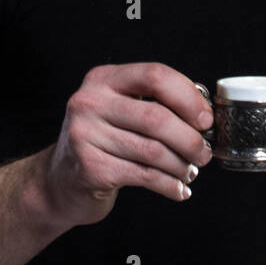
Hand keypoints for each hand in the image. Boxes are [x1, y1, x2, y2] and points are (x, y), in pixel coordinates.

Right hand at [39, 62, 214, 226]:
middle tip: (204, 154)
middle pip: (156, 117)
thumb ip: (155, 103)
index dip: (188, 97)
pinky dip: (169, 185)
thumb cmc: (103, 142)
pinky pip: (143, 175)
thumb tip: (205, 114)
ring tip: (190, 172)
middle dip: (190, 139)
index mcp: (103, 79)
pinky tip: (178, 189)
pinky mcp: (89, 167)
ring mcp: (85, 135)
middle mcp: (89, 102)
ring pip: (153, 150)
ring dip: (181, 165)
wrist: (59, 181)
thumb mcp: (121, 110)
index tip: (206, 119)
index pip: (155, 75)